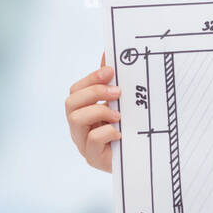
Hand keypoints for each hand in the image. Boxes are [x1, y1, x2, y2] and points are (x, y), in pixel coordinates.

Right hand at [65, 51, 121, 171]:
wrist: (142, 158)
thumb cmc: (128, 129)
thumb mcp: (121, 104)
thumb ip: (112, 82)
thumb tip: (107, 54)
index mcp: (83, 111)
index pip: (76, 90)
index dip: (91, 78)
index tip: (111, 71)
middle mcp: (79, 127)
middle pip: (70, 103)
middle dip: (94, 92)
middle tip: (118, 91)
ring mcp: (83, 143)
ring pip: (76, 120)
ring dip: (99, 111)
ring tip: (119, 115)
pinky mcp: (94, 158)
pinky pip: (92, 141)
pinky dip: (107, 132)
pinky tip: (120, 132)